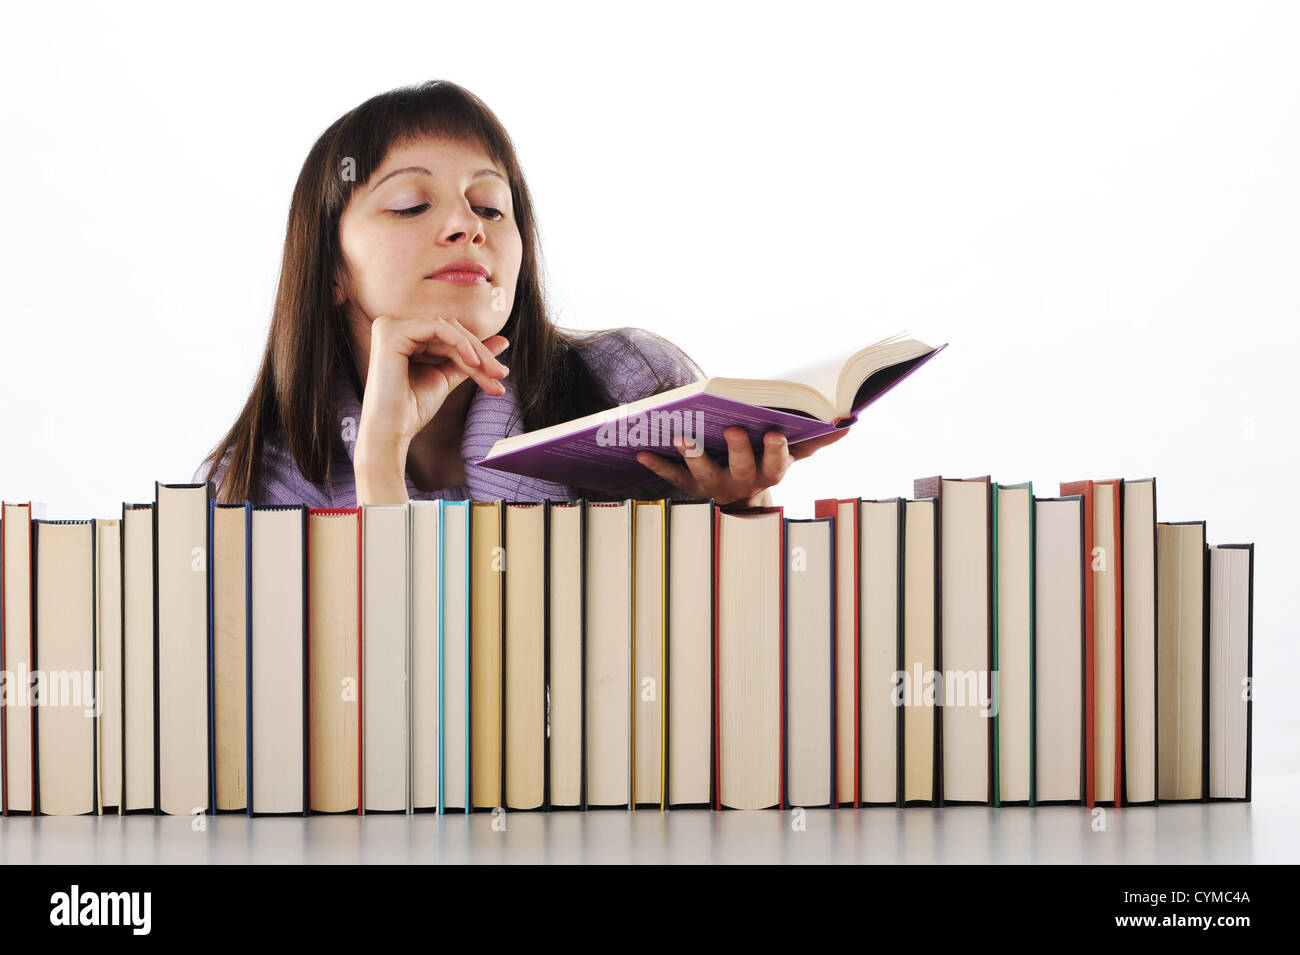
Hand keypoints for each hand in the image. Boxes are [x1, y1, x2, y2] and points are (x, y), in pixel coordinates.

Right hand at [357, 314, 509, 456]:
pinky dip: (460, 343)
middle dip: (480, 353)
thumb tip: (503, 341)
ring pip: (447, 328)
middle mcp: (393, 327)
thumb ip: (470, 358)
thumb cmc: (413, 409)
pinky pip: (437, 327)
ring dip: (475, 351)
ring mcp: (389, 327)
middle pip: (450, 330)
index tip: (501, 376)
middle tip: (501, 374)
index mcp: (403, 336)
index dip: (478, 354)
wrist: (392, 431)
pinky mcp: (391, 332)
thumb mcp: (447, 377)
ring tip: (493, 374)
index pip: (449, 336)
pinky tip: (474, 363)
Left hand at [634, 425, 850, 507]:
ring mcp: (715, 485)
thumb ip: (816, 441)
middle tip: (732, 429)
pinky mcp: (690, 487)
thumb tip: (849, 423)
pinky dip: (656, 465)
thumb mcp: (792, 456)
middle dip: (738, 449)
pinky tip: (640, 452)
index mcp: (769, 472)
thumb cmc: (765, 467)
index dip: (776, 450)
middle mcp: (743, 481)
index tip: (776, 433)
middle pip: (741, 466)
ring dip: (692, 454)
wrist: (738, 508)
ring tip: (681, 436)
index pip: (777, 462)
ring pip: (703, 472)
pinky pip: (672, 477)